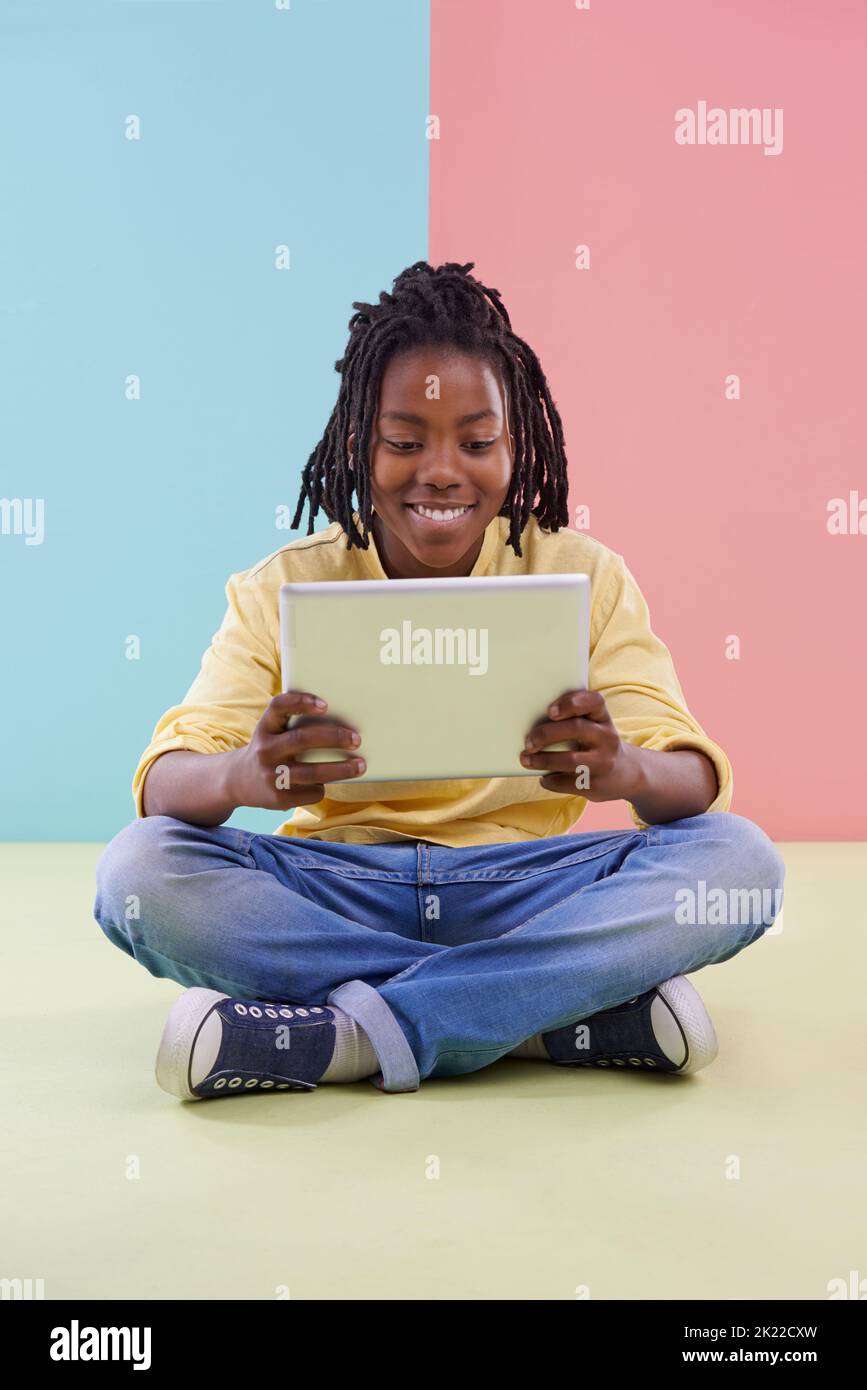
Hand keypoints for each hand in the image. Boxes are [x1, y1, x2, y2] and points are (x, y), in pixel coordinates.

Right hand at [227, 691, 364, 810]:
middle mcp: (264, 750)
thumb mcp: (273, 731)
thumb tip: (343, 724)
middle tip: (356, 739)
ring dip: (341, 769)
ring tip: (360, 765)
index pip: (278, 707)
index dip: (301, 702)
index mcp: (265, 727)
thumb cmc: (270, 748)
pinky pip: (310, 792)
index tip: (325, 705)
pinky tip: (326, 783)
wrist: (238, 781)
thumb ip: (295, 723)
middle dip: (334, 737)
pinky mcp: (277, 798)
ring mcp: (270, 775)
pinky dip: (323, 788)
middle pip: (302, 739)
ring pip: (312, 773)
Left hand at [519, 688, 636, 801]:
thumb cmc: (596, 743)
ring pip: (571, 759)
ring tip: (526, 760)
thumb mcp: (593, 726)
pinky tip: (544, 777)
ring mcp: (604, 762)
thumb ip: (571, 719)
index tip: (550, 711)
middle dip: (547, 734)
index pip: (594, 701)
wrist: (626, 774)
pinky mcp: (597, 785)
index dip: (572, 703)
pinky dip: (550, 780)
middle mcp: (607, 737)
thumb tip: (529, 725)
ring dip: (543, 760)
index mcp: (602, 718)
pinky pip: (567, 782)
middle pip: (576, 729)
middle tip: (528, 742)